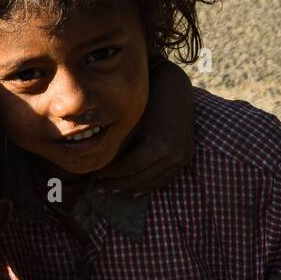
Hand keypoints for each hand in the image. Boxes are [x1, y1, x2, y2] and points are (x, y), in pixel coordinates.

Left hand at [94, 59, 193, 194]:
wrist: (175, 89)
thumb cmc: (147, 103)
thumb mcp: (130, 123)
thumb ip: (116, 144)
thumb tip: (95, 164)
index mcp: (157, 145)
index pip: (129, 168)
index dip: (110, 175)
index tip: (94, 178)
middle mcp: (173, 154)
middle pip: (140, 178)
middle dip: (117, 184)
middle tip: (98, 188)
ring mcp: (182, 156)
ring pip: (153, 181)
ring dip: (132, 188)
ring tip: (112, 189)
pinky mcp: (186, 156)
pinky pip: (166, 177)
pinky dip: (149, 185)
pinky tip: (134, 189)